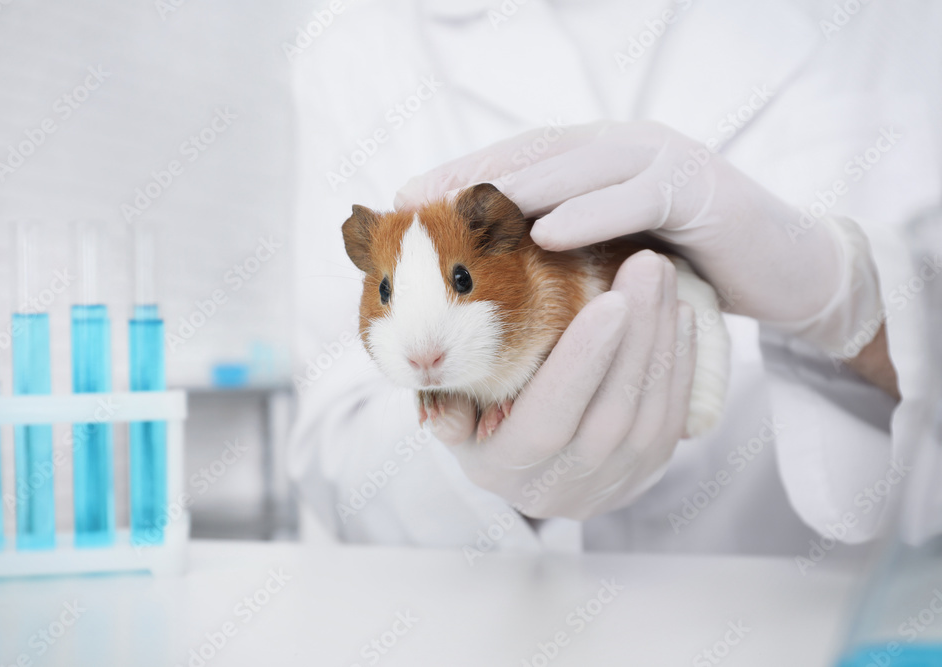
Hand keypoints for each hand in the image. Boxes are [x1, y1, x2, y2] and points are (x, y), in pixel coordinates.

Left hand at [396, 121, 882, 358]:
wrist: (784, 268)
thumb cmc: (687, 270)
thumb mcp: (612, 259)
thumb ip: (561, 257)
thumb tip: (491, 292)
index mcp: (598, 164)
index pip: (517, 161)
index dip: (460, 176)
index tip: (401, 199)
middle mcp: (625, 149)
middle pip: (535, 153)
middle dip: (473, 175)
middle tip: (415, 199)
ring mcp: (663, 161)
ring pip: (580, 165)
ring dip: (520, 187)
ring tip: (463, 211)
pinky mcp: (700, 190)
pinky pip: (639, 196)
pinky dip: (591, 212)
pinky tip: (545, 231)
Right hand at [429, 250, 698, 519]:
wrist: (533, 475)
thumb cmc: (482, 423)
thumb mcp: (452, 413)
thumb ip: (447, 392)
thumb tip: (432, 366)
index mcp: (506, 468)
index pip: (548, 420)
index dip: (582, 364)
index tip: (610, 302)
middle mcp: (561, 486)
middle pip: (609, 414)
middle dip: (635, 336)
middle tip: (647, 264)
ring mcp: (610, 483)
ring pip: (648, 415)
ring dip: (661, 340)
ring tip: (662, 274)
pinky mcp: (647, 471)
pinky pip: (671, 418)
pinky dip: (679, 363)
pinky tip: (679, 313)